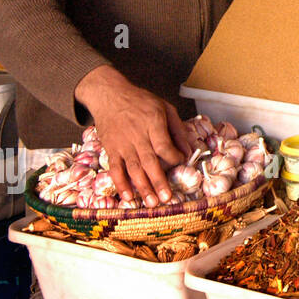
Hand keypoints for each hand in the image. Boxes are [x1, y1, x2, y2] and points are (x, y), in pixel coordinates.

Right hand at [74, 65, 192, 207]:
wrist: (109, 95)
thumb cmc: (141, 102)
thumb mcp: (165, 108)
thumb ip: (178, 130)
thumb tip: (189, 152)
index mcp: (153, 123)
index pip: (164, 146)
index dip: (174, 157)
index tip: (181, 162)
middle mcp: (137, 135)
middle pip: (150, 162)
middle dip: (159, 182)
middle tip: (167, 199)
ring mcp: (122, 144)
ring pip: (133, 169)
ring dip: (143, 187)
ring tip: (152, 203)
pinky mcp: (111, 149)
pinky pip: (115, 169)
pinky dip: (121, 184)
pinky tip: (128, 197)